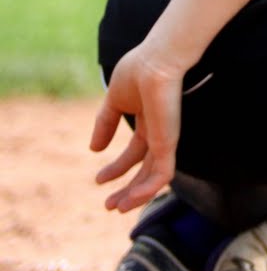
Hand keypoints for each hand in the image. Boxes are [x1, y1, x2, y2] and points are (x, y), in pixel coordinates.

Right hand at [89, 45, 185, 212]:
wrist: (155, 62)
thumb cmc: (139, 71)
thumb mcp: (114, 99)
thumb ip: (105, 123)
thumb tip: (94, 149)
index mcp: (149, 121)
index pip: (134, 152)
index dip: (117, 168)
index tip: (98, 180)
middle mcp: (159, 132)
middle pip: (145, 169)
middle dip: (127, 189)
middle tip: (109, 206)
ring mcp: (165, 139)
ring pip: (154, 178)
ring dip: (135, 196)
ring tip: (116, 208)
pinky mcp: (168, 143)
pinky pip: (162, 175)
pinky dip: (147, 191)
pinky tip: (131, 200)